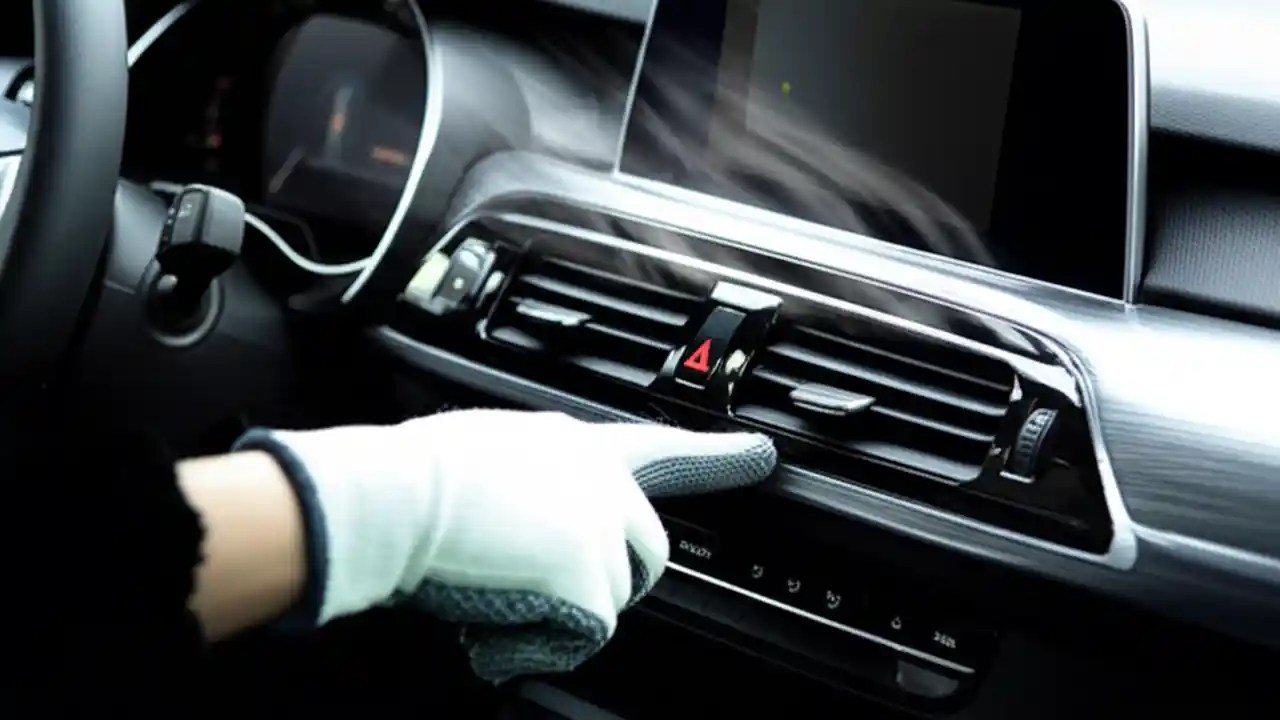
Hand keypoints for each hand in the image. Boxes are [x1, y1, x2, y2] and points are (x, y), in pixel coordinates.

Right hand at [236, 410, 775, 681]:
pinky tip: (489, 627)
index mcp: (574, 444)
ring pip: (609, 601)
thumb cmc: (414, 477)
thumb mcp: (486, 457)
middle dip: (604, 584)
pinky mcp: (593, 578)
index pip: (659, 447)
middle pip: (647, 551)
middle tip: (546, 595)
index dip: (716, 455)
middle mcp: (602, 480)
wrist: (396, 495)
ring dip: (554, 617)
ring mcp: (604, 529)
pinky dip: (531, 648)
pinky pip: (580, 639)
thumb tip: (528, 531)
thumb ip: (529, 486)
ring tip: (491, 599)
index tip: (764, 454)